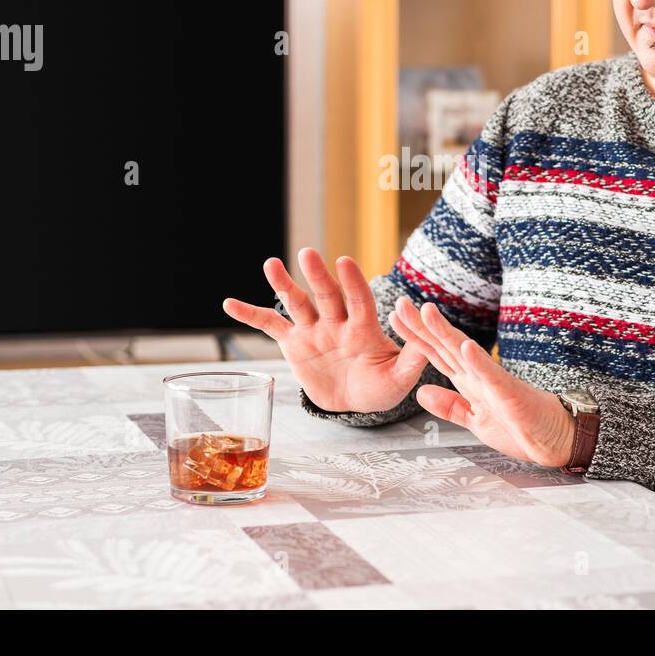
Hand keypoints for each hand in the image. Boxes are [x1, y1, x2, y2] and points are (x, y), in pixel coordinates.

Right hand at [221, 248, 429, 413]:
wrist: (353, 402)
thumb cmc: (379, 387)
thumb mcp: (399, 378)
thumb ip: (411, 358)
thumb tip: (424, 336)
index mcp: (363, 328)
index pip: (359, 301)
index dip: (352, 282)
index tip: (345, 262)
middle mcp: (336, 322)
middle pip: (326, 295)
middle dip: (318, 276)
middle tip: (308, 253)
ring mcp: (312, 330)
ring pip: (296, 302)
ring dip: (284, 284)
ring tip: (271, 264)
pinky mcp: (293, 342)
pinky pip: (270, 325)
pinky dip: (251, 315)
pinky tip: (230, 303)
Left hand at [388, 296, 577, 467]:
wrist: (554, 439)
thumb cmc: (520, 428)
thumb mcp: (474, 421)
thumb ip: (450, 406)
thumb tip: (421, 391)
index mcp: (467, 382)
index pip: (436, 354)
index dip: (414, 336)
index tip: (394, 316)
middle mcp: (477, 375)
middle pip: (444, 346)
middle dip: (421, 325)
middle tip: (400, 302)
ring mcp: (492, 382)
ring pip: (463, 353)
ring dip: (444, 332)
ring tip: (427, 311)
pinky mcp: (509, 393)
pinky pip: (492, 376)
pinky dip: (478, 361)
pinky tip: (465, 345)